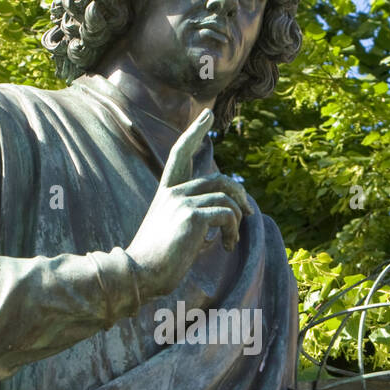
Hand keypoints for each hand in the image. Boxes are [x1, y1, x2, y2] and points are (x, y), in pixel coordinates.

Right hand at [125, 108, 252, 300]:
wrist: (140, 274)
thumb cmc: (157, 261)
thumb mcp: (175, 232)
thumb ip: (194, 218)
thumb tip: (222, 218)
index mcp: (166, 194)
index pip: (179, 154)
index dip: (194, 132)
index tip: (207, 116)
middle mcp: (173, 192)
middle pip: (218, 179)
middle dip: (239, 192)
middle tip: (249, 212)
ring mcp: (181, 201)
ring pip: (226, 199)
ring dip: (237, 221)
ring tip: (232, 240)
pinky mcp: (191, 216)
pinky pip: (227, 215)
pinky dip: (234, 231)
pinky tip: (228, 246)